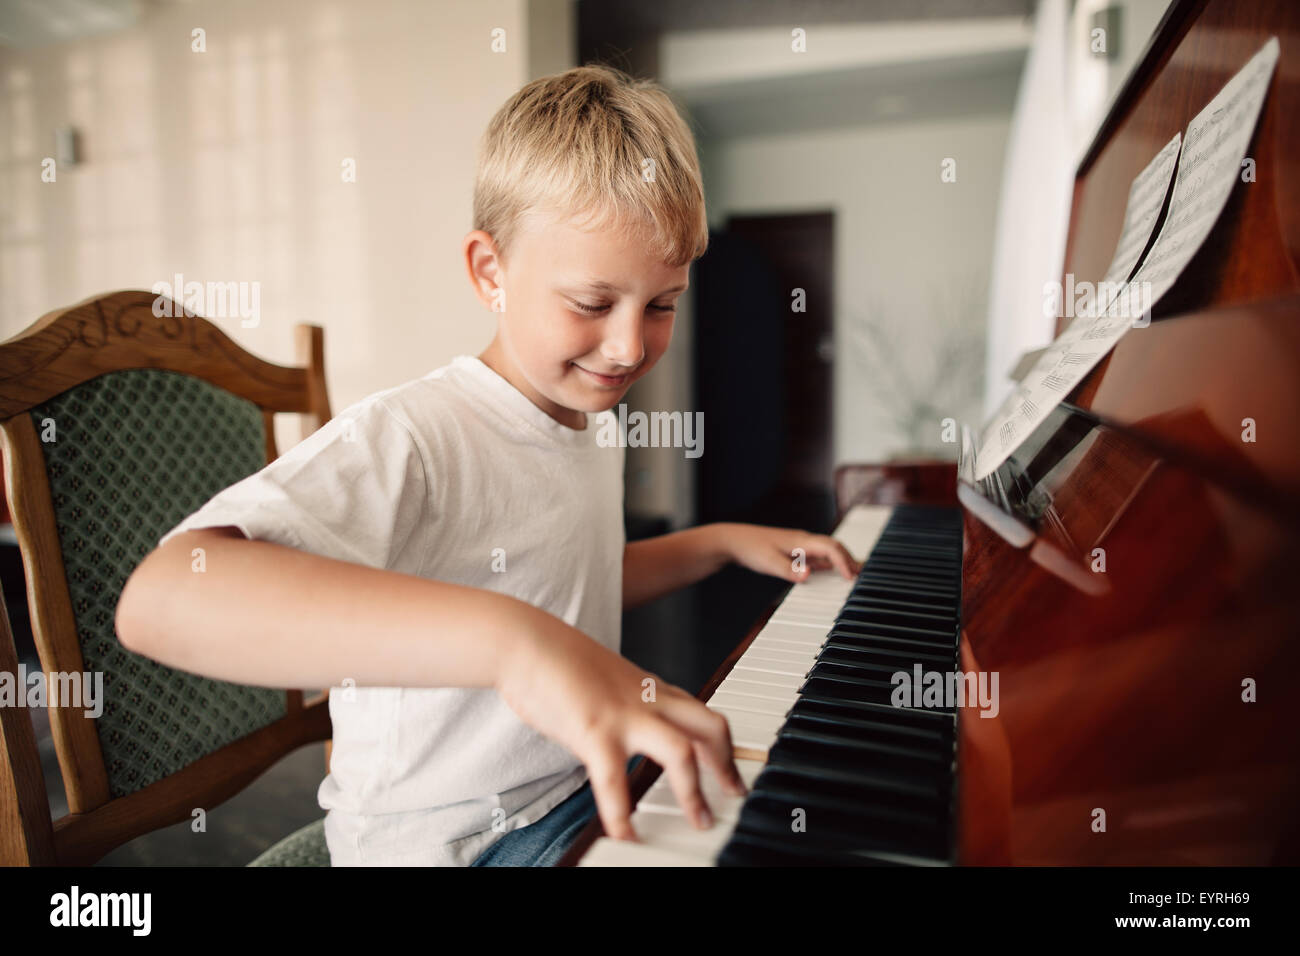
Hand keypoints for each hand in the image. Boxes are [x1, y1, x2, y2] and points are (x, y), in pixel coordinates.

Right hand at [495, 610, 746, 841]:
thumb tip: (629, 729)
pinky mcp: (594, 732)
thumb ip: (626, 701)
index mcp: (651, 688)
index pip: (703, 713)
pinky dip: (623, 816)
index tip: (732, 767)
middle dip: (727, 764)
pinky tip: (625, 837)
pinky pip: (615, 783)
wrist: (528, 641)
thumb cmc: (558, 661)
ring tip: (698, 821)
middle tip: (733, 795)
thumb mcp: (607, 679)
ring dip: (694, 792)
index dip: (725, 744)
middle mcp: (647, 700)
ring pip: (681, 752)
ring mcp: (624, 716)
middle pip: (710, 727)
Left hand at [719, 523, 860, 582]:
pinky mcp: (795, 551)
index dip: (843, 562)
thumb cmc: (750, 548)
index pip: (830, 548)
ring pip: (828, 550)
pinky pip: (819, 556)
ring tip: (856, 572)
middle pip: (834, 547)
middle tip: (863, 574)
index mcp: (800, 541)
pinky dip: (831, 563)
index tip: (850, 577)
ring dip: (843, 560)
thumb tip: (808, 576)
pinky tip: (834, 570)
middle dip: (849, 560)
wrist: (734, 540)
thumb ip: (789, 570)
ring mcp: (800, 545)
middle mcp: (804, 541)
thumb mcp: (768, 562)